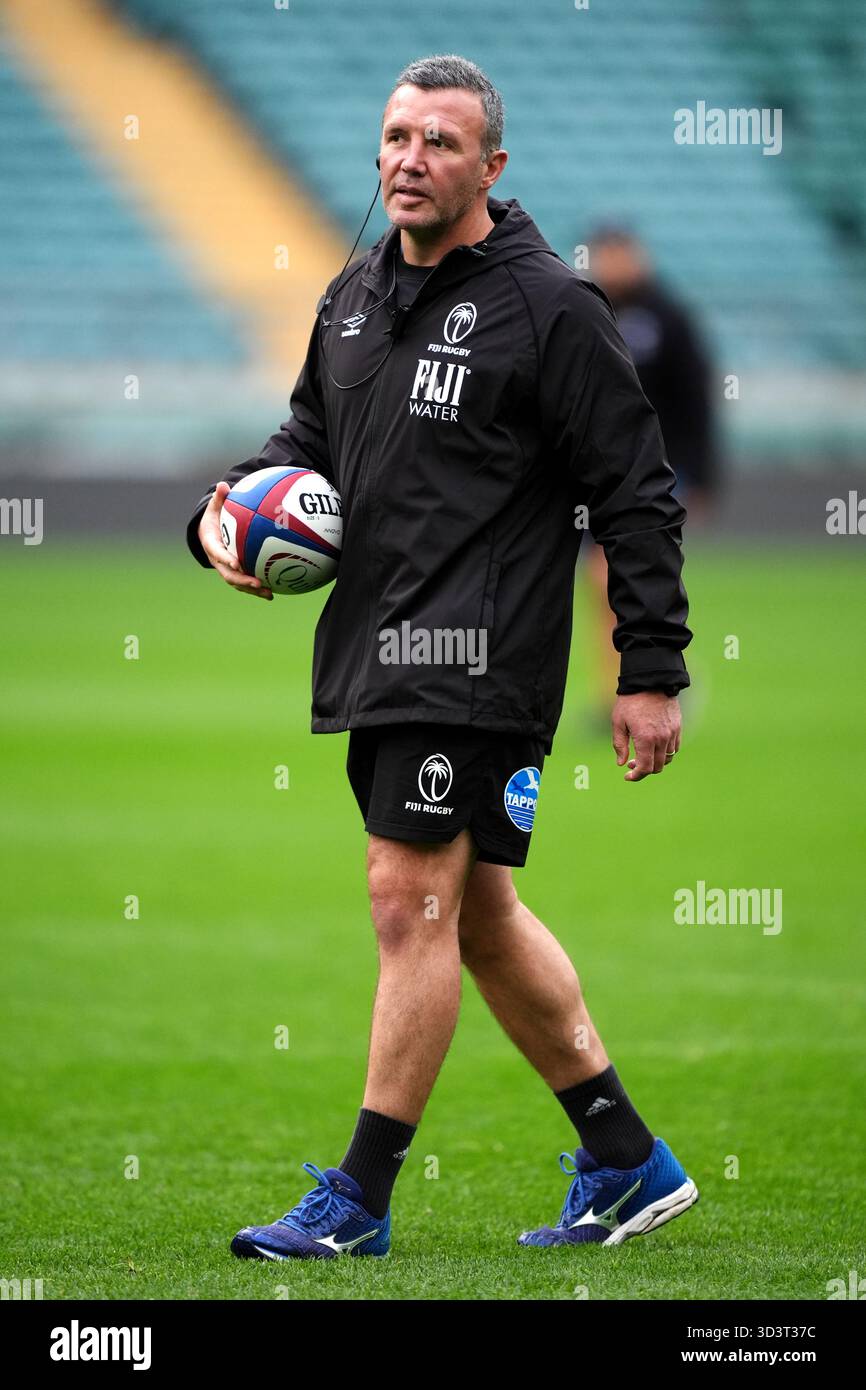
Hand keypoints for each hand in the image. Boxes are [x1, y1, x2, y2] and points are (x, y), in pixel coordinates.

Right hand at [198, 482, 272, 599]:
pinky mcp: (236, 573)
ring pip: (238, 583)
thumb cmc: (214, 518)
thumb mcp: (214, 507)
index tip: (236, 562)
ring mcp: (226, 569)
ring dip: (253, 590)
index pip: (217, 553)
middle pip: (229, 575)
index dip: (226, 559)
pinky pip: (246, 582)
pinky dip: (258, 589)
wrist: (208, 534)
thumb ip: (219, 498)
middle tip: (258, 583)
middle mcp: (217, 561)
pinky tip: (274, 592)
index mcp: (211, 545)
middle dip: (243, 580)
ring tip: (269, 594)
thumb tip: (223, 485)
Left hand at [611, 691, 680, 781]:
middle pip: (657, 767)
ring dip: (655, 761)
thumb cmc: (630, 701)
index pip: (645, 768)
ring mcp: (672, 733)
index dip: (636, 776)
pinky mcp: (677, 727)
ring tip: (643, 754)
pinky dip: (665, 752)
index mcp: (645, 739)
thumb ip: (619, 745)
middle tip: (631, 763)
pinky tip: (654, 746)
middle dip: (644, 770)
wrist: (650, 680)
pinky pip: (674, 747)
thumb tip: (621, 764)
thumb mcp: (618, 722)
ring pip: (667, 758)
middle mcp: (661, 738)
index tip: (628, 776)